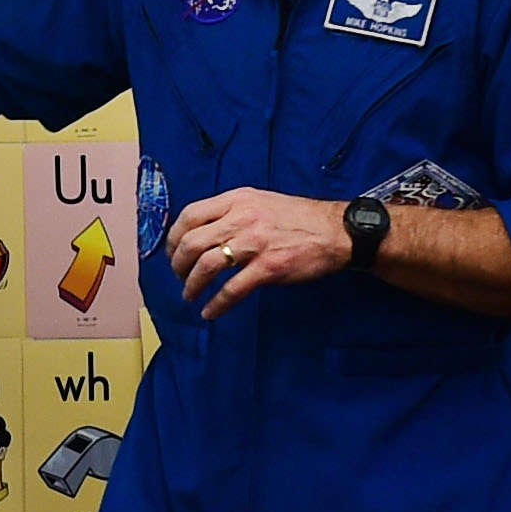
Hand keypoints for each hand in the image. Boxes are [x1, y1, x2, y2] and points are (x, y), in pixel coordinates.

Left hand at [164, 187, 351, 318]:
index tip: (172, 252)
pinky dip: (216, 304)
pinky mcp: (269, 267)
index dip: (173, 237)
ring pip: (206, 266)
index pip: (189, 215)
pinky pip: (232, 289)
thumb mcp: (260, 201)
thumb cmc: (298, 218)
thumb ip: (231, 211)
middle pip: (192, 243)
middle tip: (180, 277)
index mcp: (237, 200)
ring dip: (192, 285)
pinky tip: (210, 311)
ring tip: (190, 295)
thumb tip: (201, 231)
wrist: (338, 231)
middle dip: (178, 265)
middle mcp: (242, 218)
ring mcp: (255, 243)